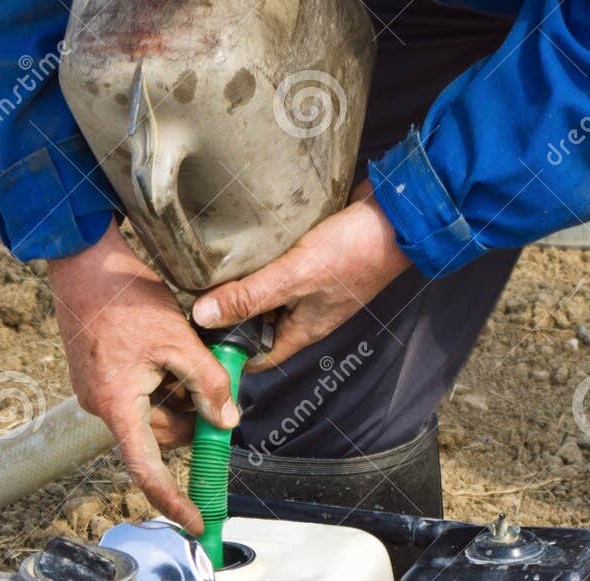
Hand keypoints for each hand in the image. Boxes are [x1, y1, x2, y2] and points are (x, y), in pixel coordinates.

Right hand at [48, 224, 239, 532]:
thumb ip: (208, 383)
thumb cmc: (126, 299)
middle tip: (214, 390)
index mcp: (118, 406)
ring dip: (173, 398)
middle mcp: (101, 407)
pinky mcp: (95, 378)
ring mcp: (94, 393)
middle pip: (155, 437)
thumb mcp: (179, 339)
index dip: (172, 502)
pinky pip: (133, 397)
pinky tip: (163, 354)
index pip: (147, 471)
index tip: (194, 523)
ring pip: (147, 416)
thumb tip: (227, 419)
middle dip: (188, 421)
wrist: (83, 265)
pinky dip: (157, 385)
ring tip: (184, 357)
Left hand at [190, 182, 411, 368]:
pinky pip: (280, 271)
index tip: (196, 342)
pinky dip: (261, 266)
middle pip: (258, 326)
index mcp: (303, 330)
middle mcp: (306, 314)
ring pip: (268, 297)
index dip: (228, 356)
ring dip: (243, 288)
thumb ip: (249, 297)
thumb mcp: (294, 276)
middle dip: (229, 318)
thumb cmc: (354, 251)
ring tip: (205, 275)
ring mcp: (312, 288)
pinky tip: (239, 252)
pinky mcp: (314, 262)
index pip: (257, 357)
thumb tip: (201, 317)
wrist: (400, 214)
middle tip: (189, 302)